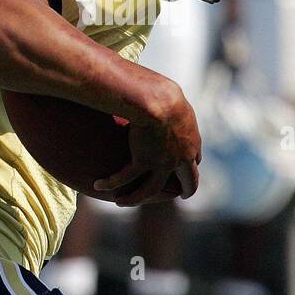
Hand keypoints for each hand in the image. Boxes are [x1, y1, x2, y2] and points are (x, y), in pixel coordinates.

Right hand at [94, 82, 200, 205]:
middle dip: (188, 190)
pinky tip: (99, 185)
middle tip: (183, 196)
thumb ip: (167, 104)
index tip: (182, 165)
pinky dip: (112, 182)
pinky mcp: (144, 162)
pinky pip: (126, 178)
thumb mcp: (171, 98)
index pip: (194, 158)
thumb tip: (157, 94)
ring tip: (122, 202)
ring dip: (136, 198)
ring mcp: (164, 162)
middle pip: (189, 180)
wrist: (157, 100)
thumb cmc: (162, 92)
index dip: (188, 163)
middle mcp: (182, 156)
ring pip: (151, 189)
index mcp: (191, 140)